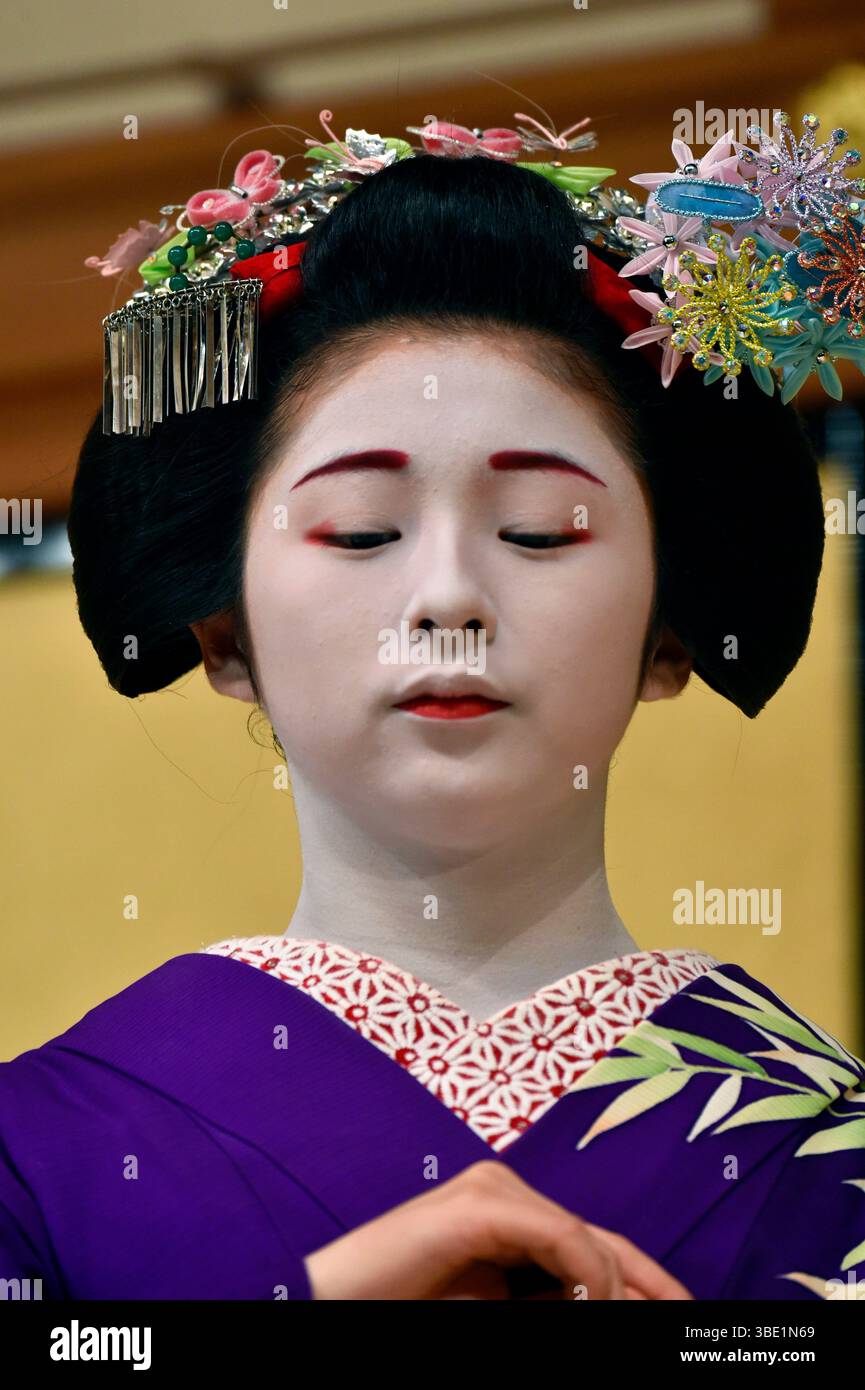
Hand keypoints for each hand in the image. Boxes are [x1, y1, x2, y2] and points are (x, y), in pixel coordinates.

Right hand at [303, 1159, 692, 1299]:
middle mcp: (505, 1192)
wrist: (327, 1305)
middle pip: (601, 1242)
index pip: (595, 1250)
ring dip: (617, 1293)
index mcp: (508, 1219)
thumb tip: (610, 1309)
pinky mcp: (478, 1204)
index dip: (648, 1286)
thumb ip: (547, 1307)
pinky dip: (588, 1278)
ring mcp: (493, 1191)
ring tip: (636, 1324)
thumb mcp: (494, 1315)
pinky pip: (559, 1238)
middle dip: (651, 1288)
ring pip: (586, 1241)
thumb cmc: (400, 1310)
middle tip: (695, 1320)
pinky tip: (596, 1307)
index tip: (691, 1317)